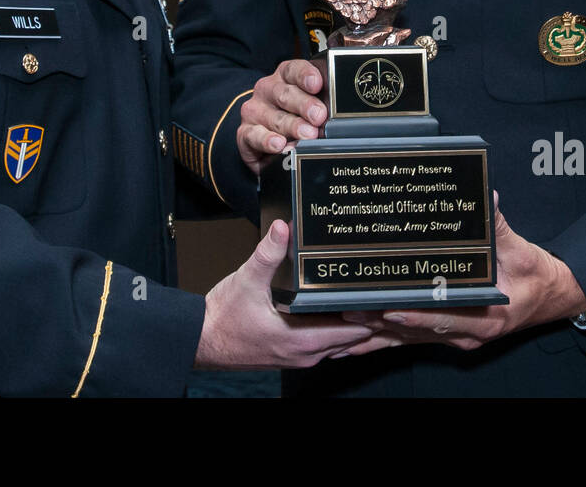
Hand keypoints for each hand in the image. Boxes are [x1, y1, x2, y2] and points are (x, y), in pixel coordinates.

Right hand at [194, 220, 399, 368]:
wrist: (202, 340)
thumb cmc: (223, 318)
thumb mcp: (247, 280)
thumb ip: (267, 253)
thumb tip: (283, 228)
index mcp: (300, 340)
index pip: (353, 331)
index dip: (372, 314)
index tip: (383, 294)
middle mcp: (305, 354)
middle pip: (353, 339)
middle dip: (368, 318)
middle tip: (379, 290)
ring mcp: (299, 357)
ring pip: (340, 344)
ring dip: (352, 325)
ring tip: (362, 298)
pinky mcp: (291, 354)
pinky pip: (325, 345)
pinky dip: (336, 331)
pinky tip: (335, 312)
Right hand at [235, 60, 326, 173]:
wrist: (265, 142)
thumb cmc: (293, 119)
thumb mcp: (309, 108)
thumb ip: (322, 104)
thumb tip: (339, 115)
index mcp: (285, 78)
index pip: (294, 70)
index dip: (305, 75)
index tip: (316, 83)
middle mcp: (268, 90)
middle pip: (286, 94)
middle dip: (305, 105)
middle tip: (319, 116)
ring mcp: (255, 111)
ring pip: (275, 117)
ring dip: (292, 126)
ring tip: (307, 135)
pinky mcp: (245, 133)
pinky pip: (255, 135)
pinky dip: (267, 141)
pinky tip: (279, 144)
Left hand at [343, 198, 585, 350]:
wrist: (551, 295)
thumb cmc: (536, 276)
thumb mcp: (522, 251)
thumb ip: (500, 227)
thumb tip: (487, 199)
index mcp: (486, 317)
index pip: (444, 317)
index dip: (417, 315)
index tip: (390, 310)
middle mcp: (466, 332)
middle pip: (418, 330)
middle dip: (382, 323)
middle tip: (349, 312)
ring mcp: (455, 335)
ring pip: (410, 338)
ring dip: (377, 334)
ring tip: (343, 328)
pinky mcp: (446, 332)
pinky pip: (412, 338)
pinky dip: (385, 338)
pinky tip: (357, 343)